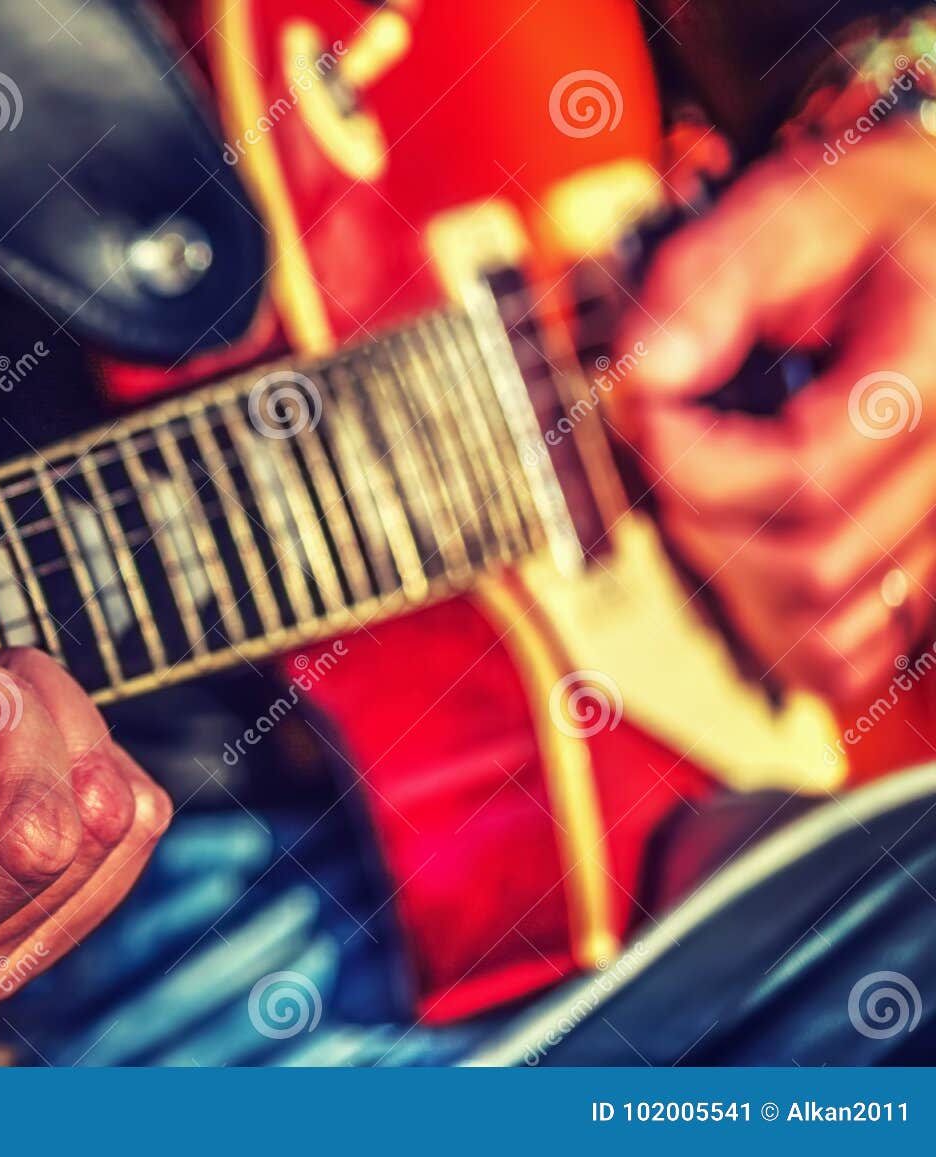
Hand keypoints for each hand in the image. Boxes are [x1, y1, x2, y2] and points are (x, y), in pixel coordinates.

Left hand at [619, 122, 935, 702]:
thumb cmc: (879, 223)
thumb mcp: (799, 208)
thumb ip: (714, 281)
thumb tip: (647, 374)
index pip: (806, 474)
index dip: (695, 455)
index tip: (648, 404)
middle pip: (813, 562)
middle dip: (702, 513)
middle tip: (668, 442)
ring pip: (830, 627)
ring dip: (731, 577)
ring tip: (705, 489)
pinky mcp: (927, 565)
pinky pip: (854, 653)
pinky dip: (784, 630)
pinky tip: (744, 559)